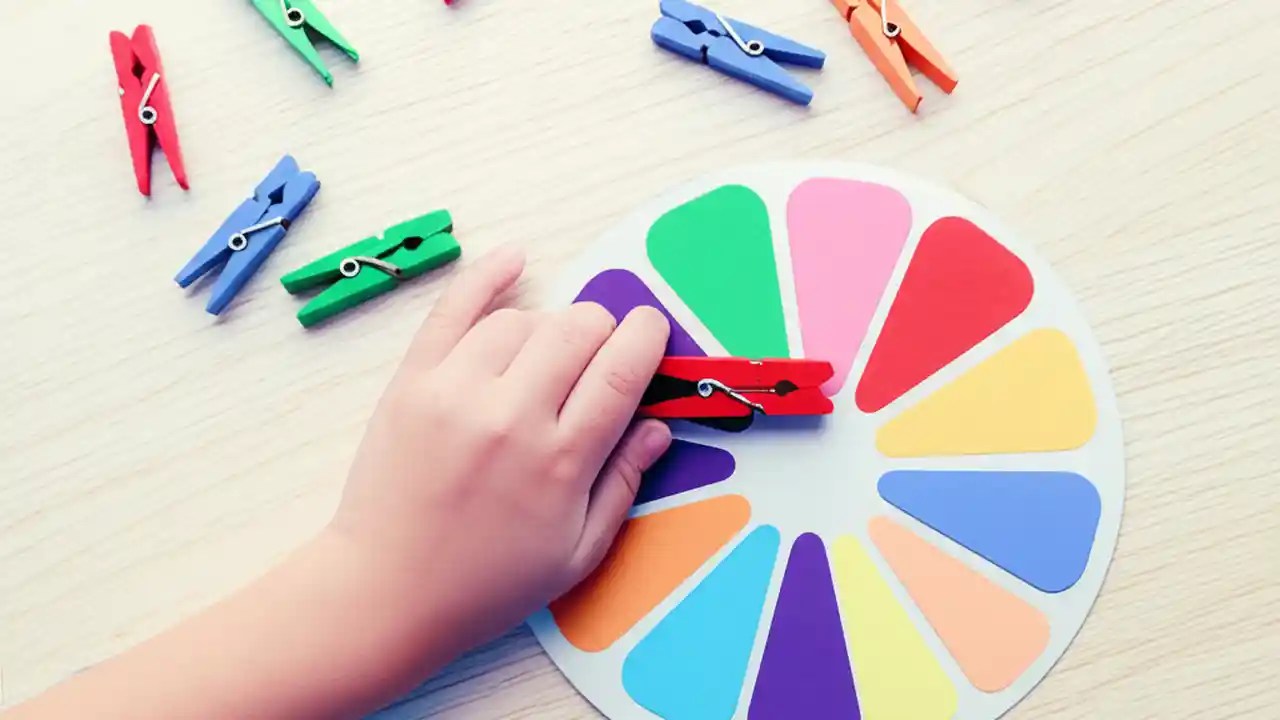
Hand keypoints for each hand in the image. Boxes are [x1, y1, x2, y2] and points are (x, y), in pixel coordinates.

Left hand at [329, 245, 673, 660]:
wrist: (386, 592)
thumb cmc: (488, 583)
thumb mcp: (577, 554)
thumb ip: (622, 484)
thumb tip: (659, 426)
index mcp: (561, 462)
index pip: (621, 369)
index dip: (647, 338)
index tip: (652, 332)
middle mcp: (512, 415)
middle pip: (578, 330)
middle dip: (603, 330)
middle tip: (598, 356)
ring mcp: (456, 392)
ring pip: (522, 319)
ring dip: (547, 328)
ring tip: (543, 361)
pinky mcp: (413, 382)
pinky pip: (453, 308)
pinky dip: (487, 275)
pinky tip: (515, 258)